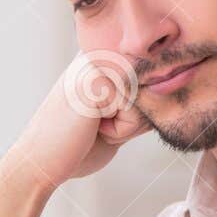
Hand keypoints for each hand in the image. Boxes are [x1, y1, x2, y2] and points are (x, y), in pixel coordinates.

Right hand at [7, 49, 149, 191]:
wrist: (38, 164)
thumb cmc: (74, 146)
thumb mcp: (115, 116)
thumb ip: (140, 99)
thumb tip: (178, 85)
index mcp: (101, 57)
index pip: (150, 84)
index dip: (132, 115)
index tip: (97, 120)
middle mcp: (100, 52)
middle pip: (153, 91)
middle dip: (132, 120)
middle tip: (94, 125)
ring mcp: (99, 63)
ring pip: (148, 102)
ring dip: (126, 126)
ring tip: (91, 125)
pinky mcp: (99, 80)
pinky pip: (138, 113)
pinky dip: (120, 131)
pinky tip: (90, 127)